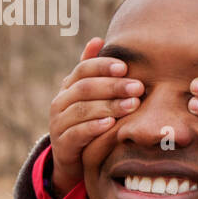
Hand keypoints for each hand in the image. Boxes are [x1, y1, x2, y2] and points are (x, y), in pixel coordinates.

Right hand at [48, 37, 140, 198]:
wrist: (74, 159)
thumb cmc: (89, 120)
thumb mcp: (92, 96)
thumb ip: (94, 71)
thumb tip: (98, 39)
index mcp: (69, 86)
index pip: (84, 69)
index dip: (103, 66)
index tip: (125, 67)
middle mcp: (61, 102)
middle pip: (85, 88)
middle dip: (113, 86)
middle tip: (138, 87)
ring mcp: (59, 123)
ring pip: (82, 110)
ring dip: (109, 106)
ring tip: (133, 105)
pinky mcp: (62, 145)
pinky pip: (76, 134)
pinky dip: (94, 128)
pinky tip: (111, 124)